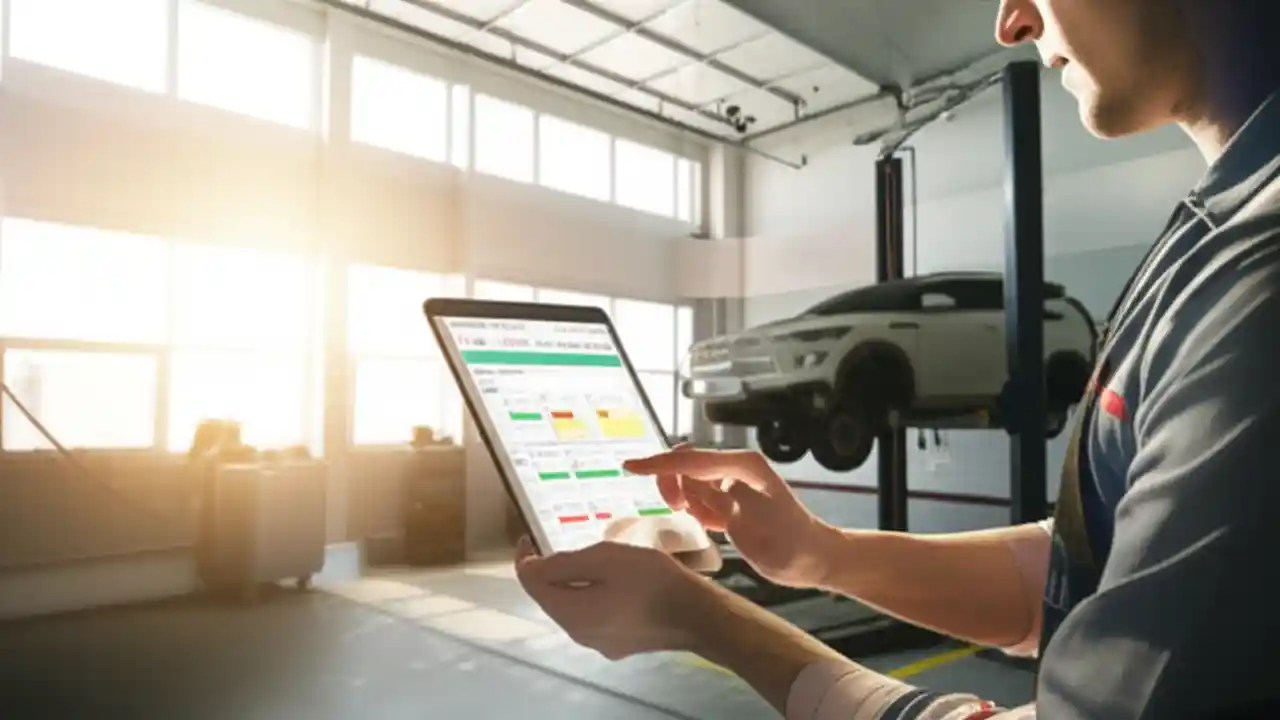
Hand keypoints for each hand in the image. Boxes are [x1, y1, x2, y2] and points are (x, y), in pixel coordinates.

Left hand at [514, 537, 710, 659]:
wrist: (697, 615)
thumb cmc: (650, 580)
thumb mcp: (604, 558)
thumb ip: (563, 563)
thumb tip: (531, 567)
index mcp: (570, 614)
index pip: (532, 584)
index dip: (526, 558)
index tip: (530, 536)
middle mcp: (579, 635)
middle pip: (551, 598)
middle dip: (550, 571)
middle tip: (559, 542)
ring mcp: (601, 643)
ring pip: (572, 607)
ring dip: (572, 583)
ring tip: (589, 559)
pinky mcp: (620, 644)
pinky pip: (593, 615)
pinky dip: (591, 595)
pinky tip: (612, 582)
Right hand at [623, 448, 836, 588]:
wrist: (813, 559)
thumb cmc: (788, 539)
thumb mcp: (751, 519)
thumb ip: (717, 499)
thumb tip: (687, 483)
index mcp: (742, 465)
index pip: (691, 459)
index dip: (659, 463)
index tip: (629, 467)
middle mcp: (735, 470)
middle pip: (686, 465)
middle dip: (672, 482)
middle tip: (678, 508)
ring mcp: (732, 487)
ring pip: (691, 483)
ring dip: (686, 499)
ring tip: (702, 520)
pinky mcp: (730, 506)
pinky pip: (700, 501)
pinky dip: (695, 510)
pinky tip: (708, 524)